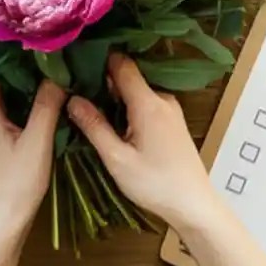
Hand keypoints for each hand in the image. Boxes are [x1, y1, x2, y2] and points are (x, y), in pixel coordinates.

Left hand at [0, 80, 66, 265]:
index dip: (23, 63)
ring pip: (0, 100)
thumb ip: (46, 105)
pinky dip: (16, 111)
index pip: (0, 70)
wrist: (0, 222)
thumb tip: (57, 72)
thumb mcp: (37, 141)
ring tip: (49, 87)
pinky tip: (37, 112)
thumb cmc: (17, 183)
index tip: (47, 58)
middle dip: (24, 77)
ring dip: (21, 95)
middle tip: (53, 71)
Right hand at [65, 53, 219, 233]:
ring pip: (136, 91)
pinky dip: (128, 108)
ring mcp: (170, 109)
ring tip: (90, 111)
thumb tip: (71, 99)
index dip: (98, 61)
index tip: (75, 65)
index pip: (122, 64)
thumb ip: (94, 126)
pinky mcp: (172, 121)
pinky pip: (145, 103)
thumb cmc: (154, 184)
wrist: (193, 205)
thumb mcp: (117, 158)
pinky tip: (114, 125)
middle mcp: (162, 99)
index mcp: (148, 103)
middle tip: (76, 94)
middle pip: (128, 77)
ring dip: (115, 99)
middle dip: (103, 83)